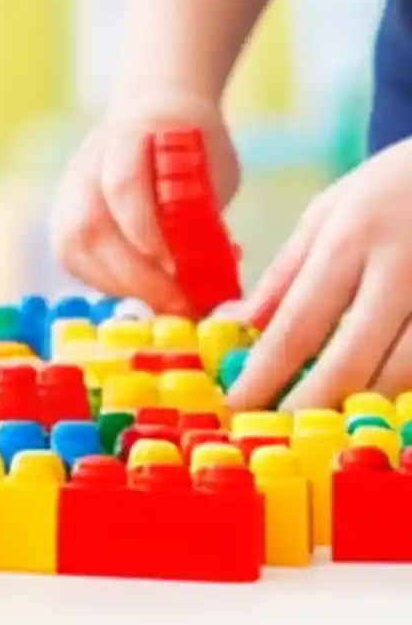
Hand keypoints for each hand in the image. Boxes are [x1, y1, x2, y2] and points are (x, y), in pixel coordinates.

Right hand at [50, 90, 240, 314]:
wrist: (152, 111)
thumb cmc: (193, 146)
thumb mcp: (215, 169)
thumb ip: (206, 216)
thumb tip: (209, 282)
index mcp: (128, 137)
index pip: (125, 185)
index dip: (149, 231)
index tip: (182, 269)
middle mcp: (86, 166)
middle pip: (92, 227)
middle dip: (137, 276)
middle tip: (180, 304)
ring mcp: (67, 194)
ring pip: (75, 251)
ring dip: (122, 286)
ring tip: (165, 302)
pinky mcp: (61, 221)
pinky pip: (74, 262)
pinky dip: (109, 284)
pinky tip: (142, 291)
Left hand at [228, 136, 411, 410]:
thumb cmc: (390, 191)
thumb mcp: (326, 215)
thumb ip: (283, 275)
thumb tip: (231, 326)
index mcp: (352, 241)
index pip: (298, 324)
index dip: (265, 374)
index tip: (236, 406)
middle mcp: (404, 270)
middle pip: (353, 359)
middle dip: (310, 405)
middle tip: (277, 432)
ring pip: (405, 374)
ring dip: (361, 407)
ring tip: (324, 428)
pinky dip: (403, 391)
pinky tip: (375, 408)